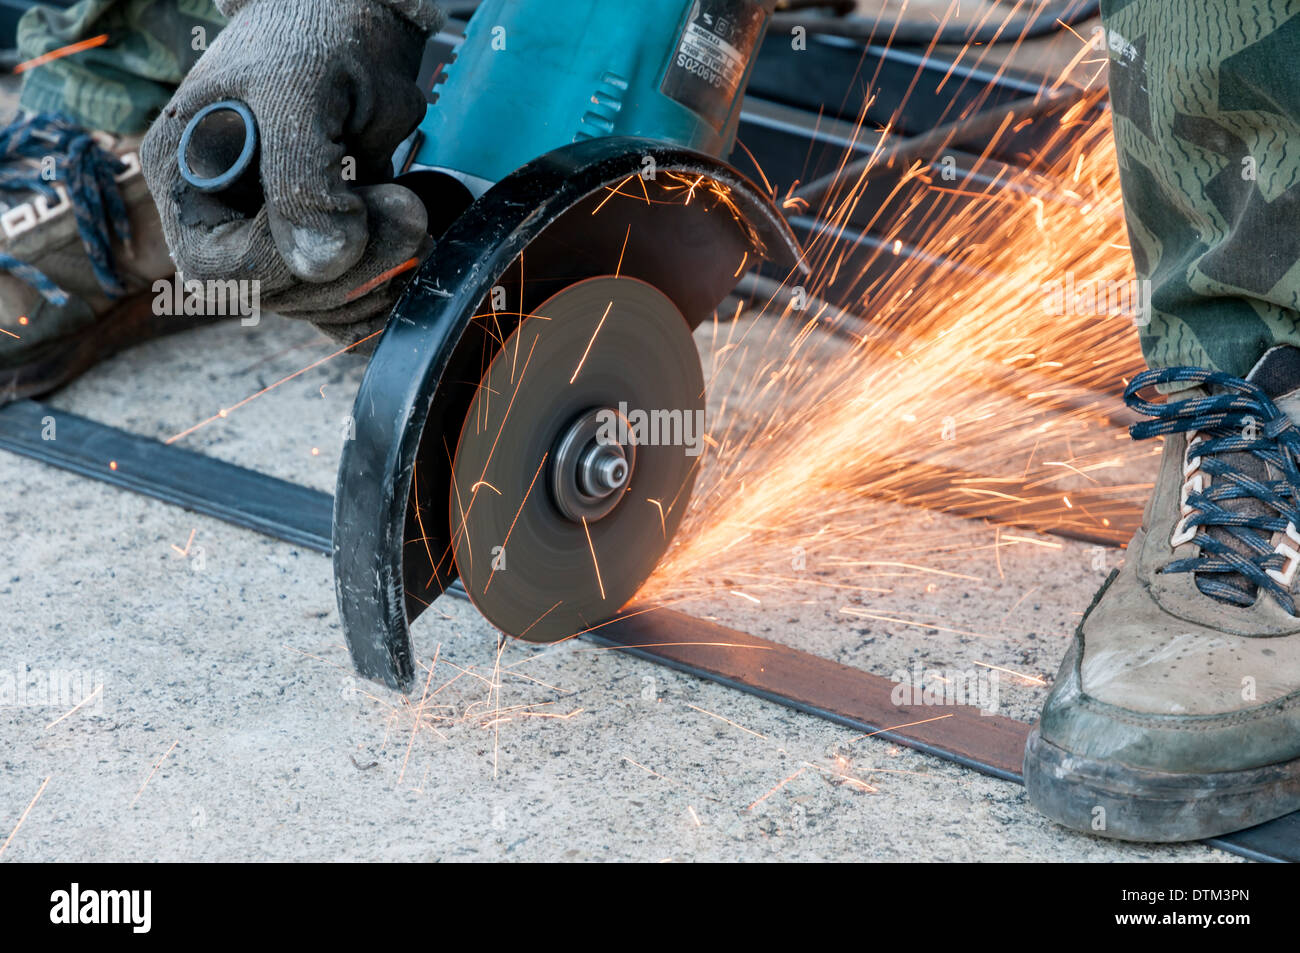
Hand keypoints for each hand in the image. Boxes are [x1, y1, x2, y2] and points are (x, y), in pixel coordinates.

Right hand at [141, 0, 442, 341]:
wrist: (358, 14)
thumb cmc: (313, 30)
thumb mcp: (298, 89)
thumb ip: (299, 177)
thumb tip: (319, 262)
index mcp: (185, 177)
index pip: (219, 268)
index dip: (285, 260)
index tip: (354, 211)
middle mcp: (221, 217)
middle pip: (274, 296)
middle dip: (347, 270)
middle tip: (410, 215)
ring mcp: (273, 235)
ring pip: (316, 304)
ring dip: (375, 279)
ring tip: (415, 217)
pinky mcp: (320, 243)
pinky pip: (344, 302)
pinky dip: (382, 291)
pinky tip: (414, 254)